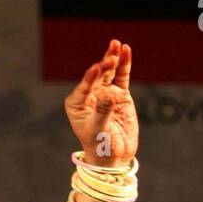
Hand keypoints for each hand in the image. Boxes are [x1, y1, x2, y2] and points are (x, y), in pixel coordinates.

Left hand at [64, 39, 137, 164]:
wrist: (114, 156)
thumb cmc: (100, 146)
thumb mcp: (98, 131)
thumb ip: (103, 112)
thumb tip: (109, 96)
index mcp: (77, 103)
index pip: (83, 87)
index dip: (90, 77)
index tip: (96, 68)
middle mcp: (90, 95)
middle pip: (97, 76)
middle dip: (104, 65)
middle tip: (110, 57)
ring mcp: (106, 93)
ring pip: (109, 73)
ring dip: (112, 59)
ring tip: (116, 45)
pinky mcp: (120, 95)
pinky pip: (122, 77)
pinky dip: (124, 65)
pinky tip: (125, 51)